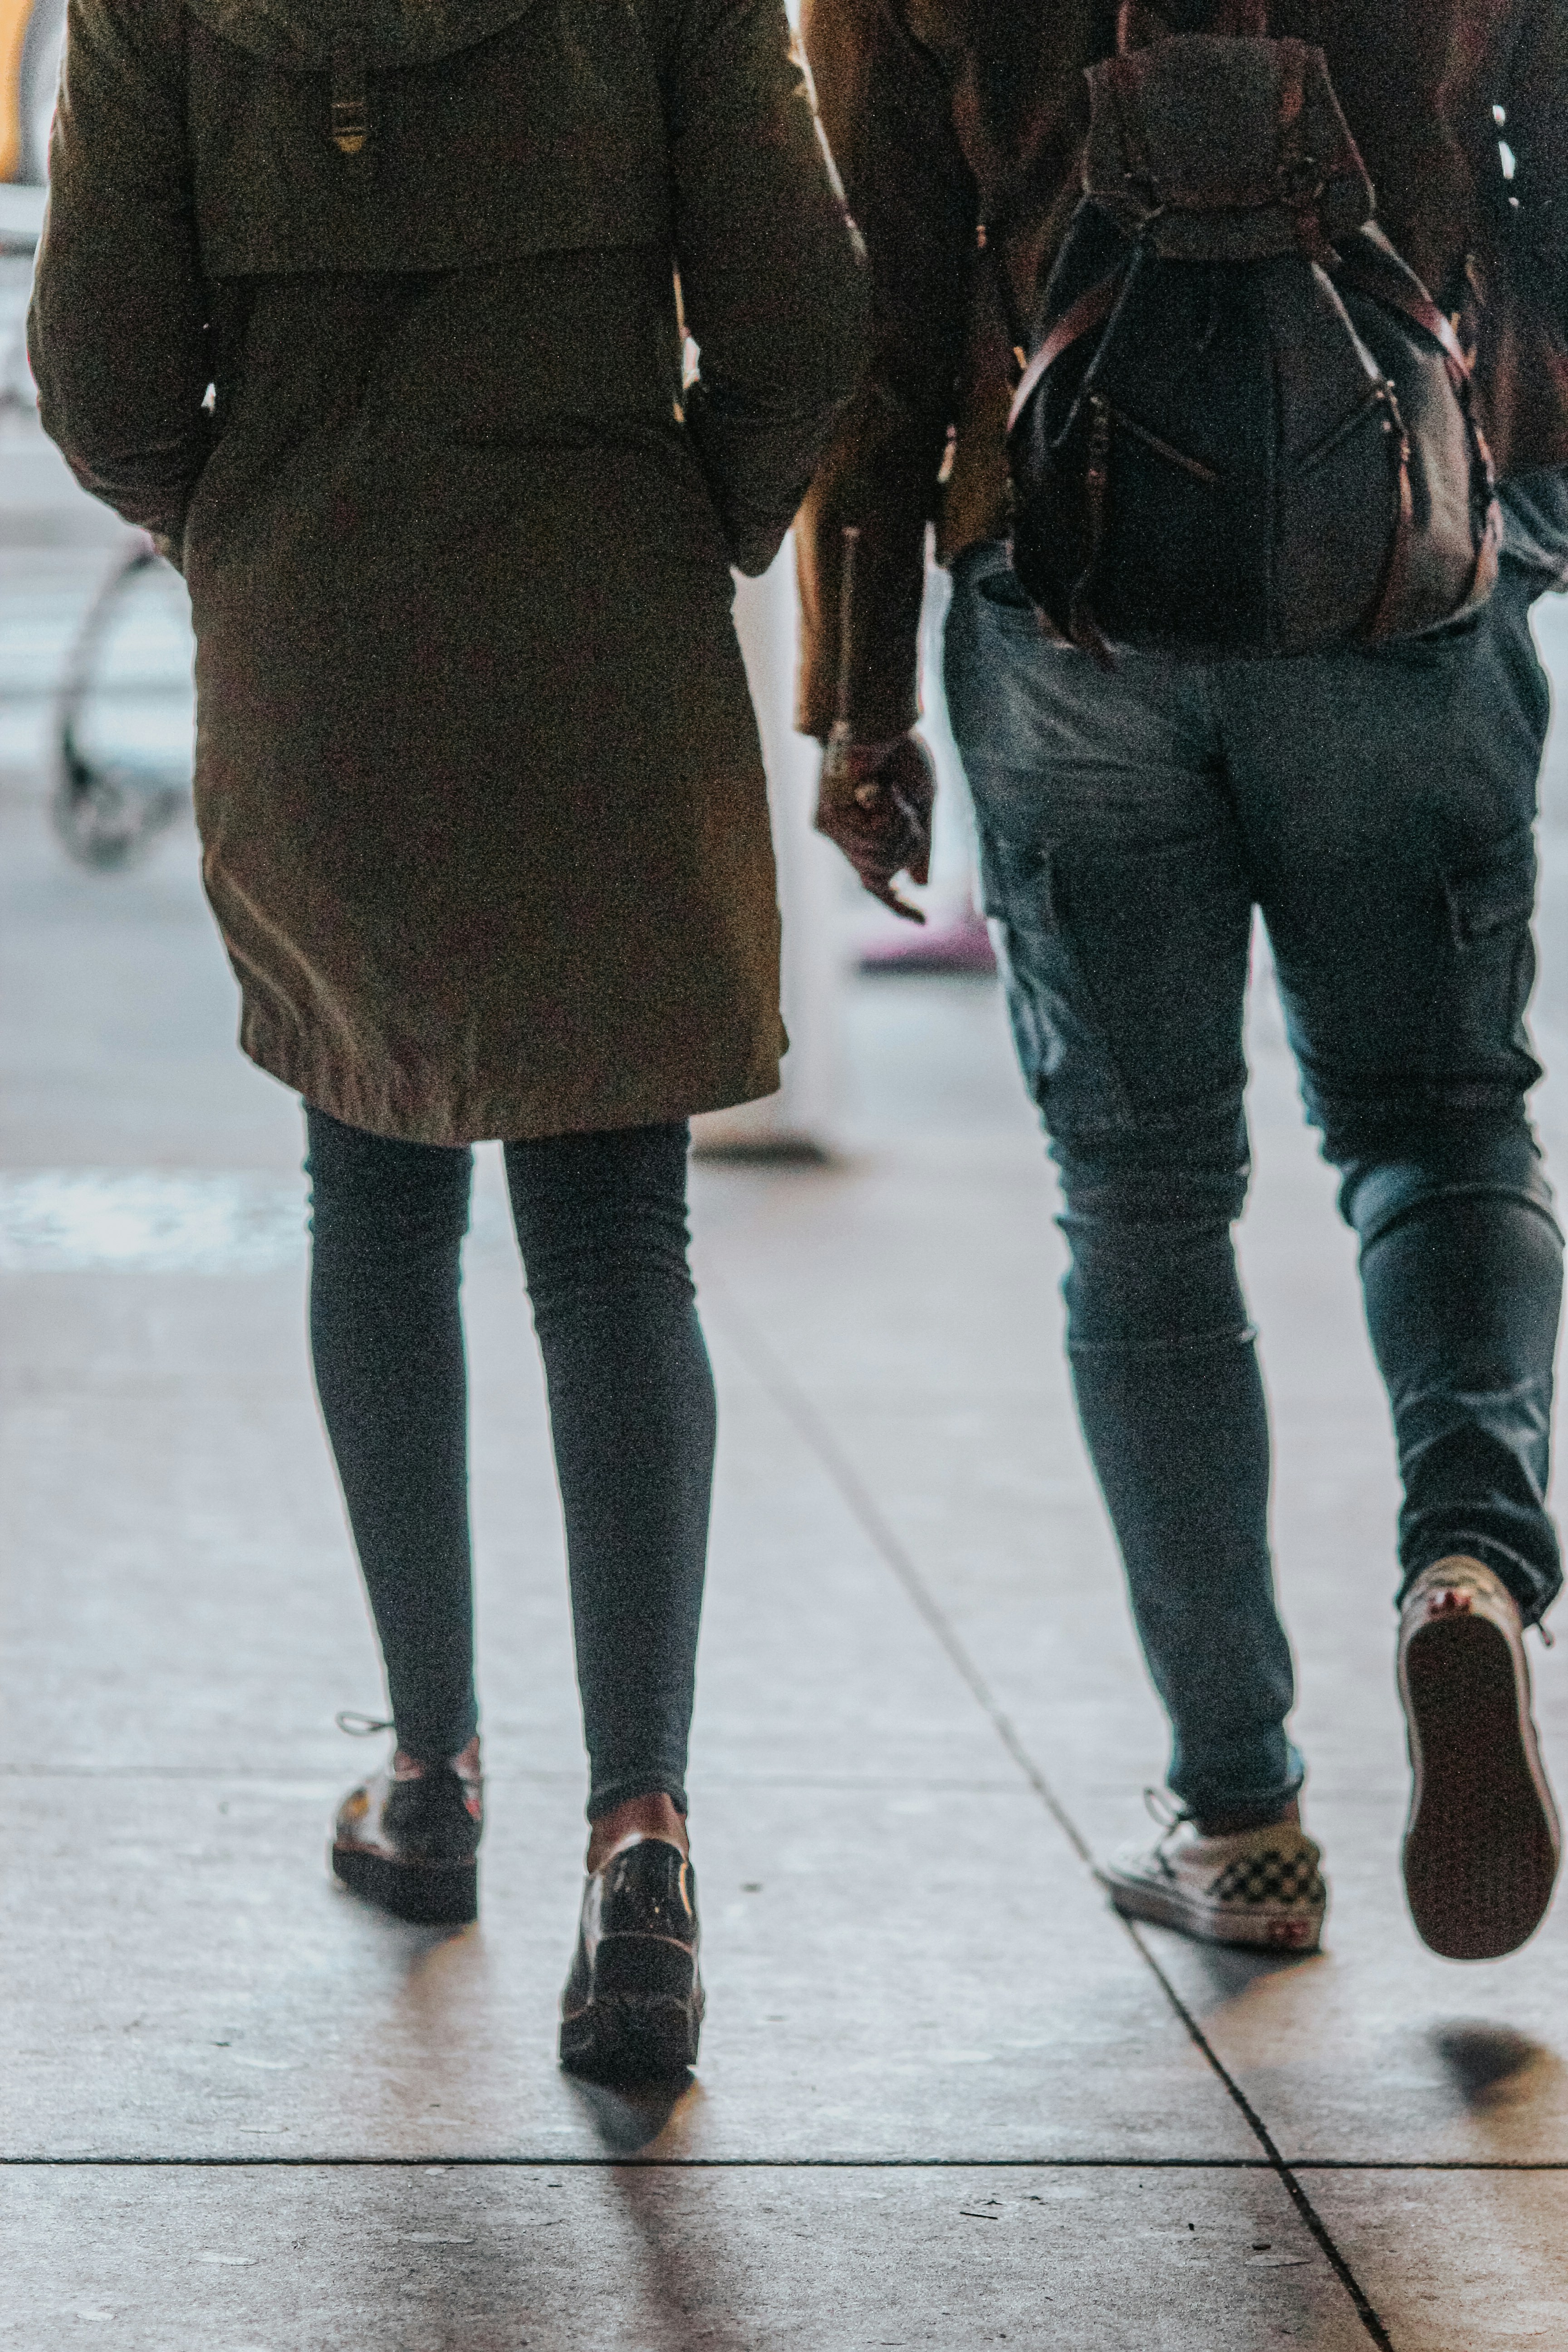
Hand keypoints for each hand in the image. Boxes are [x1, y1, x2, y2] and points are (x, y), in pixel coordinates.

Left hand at [815, 730, 935, 923]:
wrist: (879, 722)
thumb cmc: (900, 757)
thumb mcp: (922, 806)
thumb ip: (919, 846)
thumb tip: (920, 883)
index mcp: (864, 838)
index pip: (877, 885)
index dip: (899, 907)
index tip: (923, 921)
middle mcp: (844, 840)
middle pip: (885, 877)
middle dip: (909, 846)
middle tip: (906, 809)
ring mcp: (833, 832)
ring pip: (880, 862)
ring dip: (899, 828)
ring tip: (889, 793)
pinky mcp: (827, 821)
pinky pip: (872, 839)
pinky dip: (887, 815)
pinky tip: (876, 789)